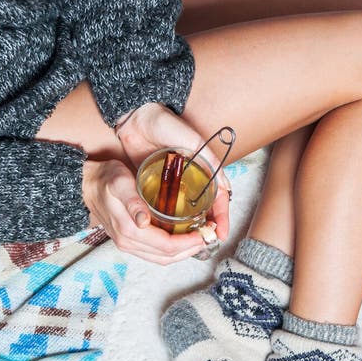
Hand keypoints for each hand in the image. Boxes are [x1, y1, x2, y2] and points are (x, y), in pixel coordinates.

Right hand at [81, 158, 206, 264]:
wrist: (85, 184)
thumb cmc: (104, 178)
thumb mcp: (119, 182)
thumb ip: (132, 201)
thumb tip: (143, 221)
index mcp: (129, 231)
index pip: (166, 246)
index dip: (189, 242)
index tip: (205, 232)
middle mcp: (128, 243)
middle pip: (167, 257)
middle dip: (191, 249)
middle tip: (209, 236)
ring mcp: (128, 245)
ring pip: (162, 258)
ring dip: (183, 252)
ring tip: (200, 238)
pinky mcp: (130, 242)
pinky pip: (155, 253)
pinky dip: (172, 250)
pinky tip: (183, 238)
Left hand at [115, 102, 230, 240]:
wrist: (136, 117)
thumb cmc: (164, 124)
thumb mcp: (191, 139)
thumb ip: (209, 160)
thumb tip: (226, 186)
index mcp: (202, 170)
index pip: (218, 198)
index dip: (221, 217)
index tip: (221, 234)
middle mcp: (190, 180)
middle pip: (204, 210)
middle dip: (207, 227)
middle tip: (206, 243)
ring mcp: (173, 185)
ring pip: (185, 213)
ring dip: (189, 228)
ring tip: (190, 244)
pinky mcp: (156, 187)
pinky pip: (165, 208)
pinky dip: (169, 221)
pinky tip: (168, 233)